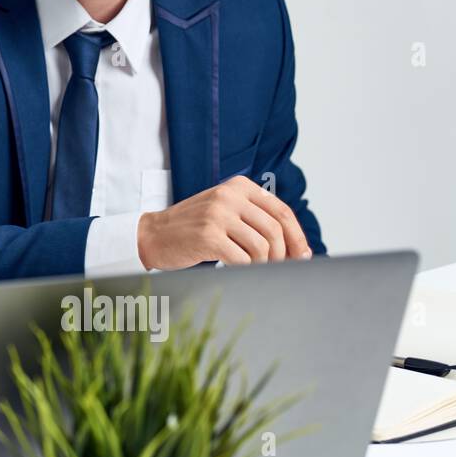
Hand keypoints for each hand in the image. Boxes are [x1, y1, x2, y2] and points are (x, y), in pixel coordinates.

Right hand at [136, 175, 312, 270]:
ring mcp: (218, 215)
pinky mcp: (209, 236)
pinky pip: (243, 259)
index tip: (303, 256)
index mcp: (238, 186)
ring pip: (262, 247)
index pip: (281, 211)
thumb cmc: (192, 228)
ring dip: (265, 265)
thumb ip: (256, 219)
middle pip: (275, 230)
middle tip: (281, 269)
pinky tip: (239, 270)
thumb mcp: (225, 211)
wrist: (153, 235)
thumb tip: (298, 247)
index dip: (297, 237)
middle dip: (284, 255)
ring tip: (257, 270)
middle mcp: (229, 196)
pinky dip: (247, 270)